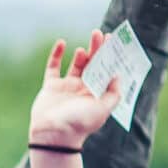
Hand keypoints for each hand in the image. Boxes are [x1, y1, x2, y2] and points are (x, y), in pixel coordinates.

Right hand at [28, 33, 118, 147]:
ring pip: (76, 65)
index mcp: (97, 92)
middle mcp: (83, 88)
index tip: (113, 40)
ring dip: (82, 54)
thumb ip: (113, 92)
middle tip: (99, 33)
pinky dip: (56, 55)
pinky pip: (53, 68)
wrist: (54, 134)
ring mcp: (67, 87)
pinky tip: (61, 43)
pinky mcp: (51, 87)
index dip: (110, 54)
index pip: (106, 69)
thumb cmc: (80, 123)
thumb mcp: (103, 109)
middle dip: (97, 48)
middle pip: (93, 63)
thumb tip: (117, 75)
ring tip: (84, 49)